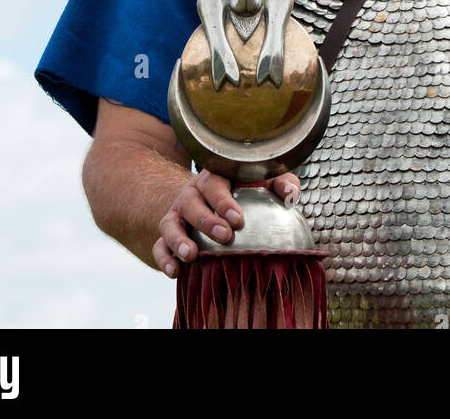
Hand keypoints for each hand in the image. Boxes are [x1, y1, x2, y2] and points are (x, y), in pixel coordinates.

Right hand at [152, 169, 300, 277]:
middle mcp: (191, 194)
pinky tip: (175, 272)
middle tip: (224, 235)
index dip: (223, 199)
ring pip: (170, 223)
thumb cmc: (243, 191)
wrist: (210, 202)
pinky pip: (159, 246)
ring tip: (191, 255)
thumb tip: (290, 194)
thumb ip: (279, 182)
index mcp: (214, 178)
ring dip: (178, 239)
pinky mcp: (167, 236)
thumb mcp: (262, 181)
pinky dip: (164, 259)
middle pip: (191, 202)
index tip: (238, 218)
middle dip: (206, 219)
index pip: (215, 182)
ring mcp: (177, 215)